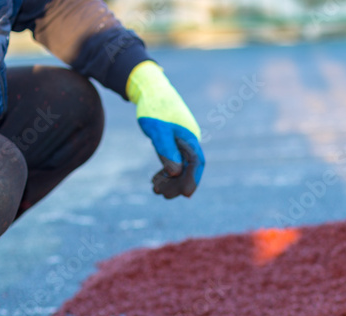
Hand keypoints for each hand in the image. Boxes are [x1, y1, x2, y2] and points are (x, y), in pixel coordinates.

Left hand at [126, 61, 204, 198]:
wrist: (150, 89)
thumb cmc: (154, 108)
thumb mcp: (158, 130)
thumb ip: (166, 151)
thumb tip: (175, 173)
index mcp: (189, 137)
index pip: (196, 163)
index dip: (193, 180)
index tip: (187, 195)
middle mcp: (189, 140)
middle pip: (189, 168)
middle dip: (177, 184)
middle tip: (162, 195)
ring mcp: (182, 141)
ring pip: (180, 166)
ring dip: (170, 180)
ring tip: (155, 190)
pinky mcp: (174, 141)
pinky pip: (173, 161)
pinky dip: (165, 172)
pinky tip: (155, 180)